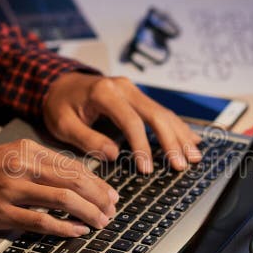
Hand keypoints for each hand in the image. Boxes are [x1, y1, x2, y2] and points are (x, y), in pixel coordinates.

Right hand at [0, 140, 117, 235]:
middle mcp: (21, 166)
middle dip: (100, 197)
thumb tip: (75, 182)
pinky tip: (78, 231)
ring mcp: (11, 189)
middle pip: (74, 181)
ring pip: (63, 200)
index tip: (111, 194)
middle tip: (113, 209)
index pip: (73, 166)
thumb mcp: (9, 156)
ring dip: (89, 212)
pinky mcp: (1, 212)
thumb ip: (40, 166)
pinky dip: (65, 227)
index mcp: (26, 150)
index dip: (98, 182)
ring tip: (102, 222)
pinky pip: (41, 221)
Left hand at [44, 73, 201, 172]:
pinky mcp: (137, 95)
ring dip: (180, 135)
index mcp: (104, 93)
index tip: (148, 169)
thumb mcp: (63, 125)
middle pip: (155, 115)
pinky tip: (192, 140)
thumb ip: (87, 139)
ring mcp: (133, 89)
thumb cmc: (59, 105)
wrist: (59, 82)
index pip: (131, 121)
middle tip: (181, 165)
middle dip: (171, 142)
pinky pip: (161, 111)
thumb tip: (112, 155)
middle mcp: (123, 87)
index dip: (142, 146)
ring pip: (163, 112)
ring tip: (193, 157)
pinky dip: (177, 127)